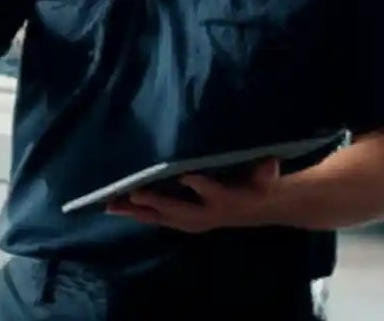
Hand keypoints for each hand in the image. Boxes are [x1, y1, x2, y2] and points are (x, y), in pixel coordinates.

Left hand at [106, 158, 280, 232]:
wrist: (257, 208)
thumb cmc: (257, 182)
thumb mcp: (265, 173)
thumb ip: (266, 169)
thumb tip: (271, 161)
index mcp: (227, 199)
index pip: (213, 192)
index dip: (200, 186)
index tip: (186, 176)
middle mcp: (206, 214)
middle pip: (179, 209)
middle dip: (156, 201)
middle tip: (135, 193)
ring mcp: (192, 221)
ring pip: (161, 217)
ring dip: (137, 211)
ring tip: (112, 204)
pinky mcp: (182, 221)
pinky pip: (156, 219)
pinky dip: (136, 214)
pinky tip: (114, 208)